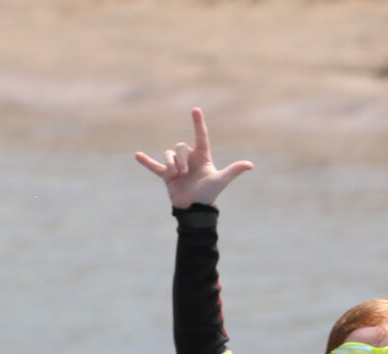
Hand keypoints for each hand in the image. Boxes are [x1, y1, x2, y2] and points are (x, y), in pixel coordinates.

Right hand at [135, 108, 251, 208]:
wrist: (194, 210)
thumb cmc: (209, 194)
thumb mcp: (221, 180)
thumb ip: (233, 171)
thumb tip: (250, 165)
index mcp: (202, 157)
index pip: (201, 136)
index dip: (198, 123)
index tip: (195, 110)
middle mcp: (189, 159)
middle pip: (180, 148)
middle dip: (180, 159)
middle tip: (184, 173)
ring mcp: (177, 167)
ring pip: (168, 155)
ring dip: (170, 165)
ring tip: (175, 176)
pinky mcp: (166, 176)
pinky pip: (155, 167)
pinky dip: (146, 162)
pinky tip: (137, 155)